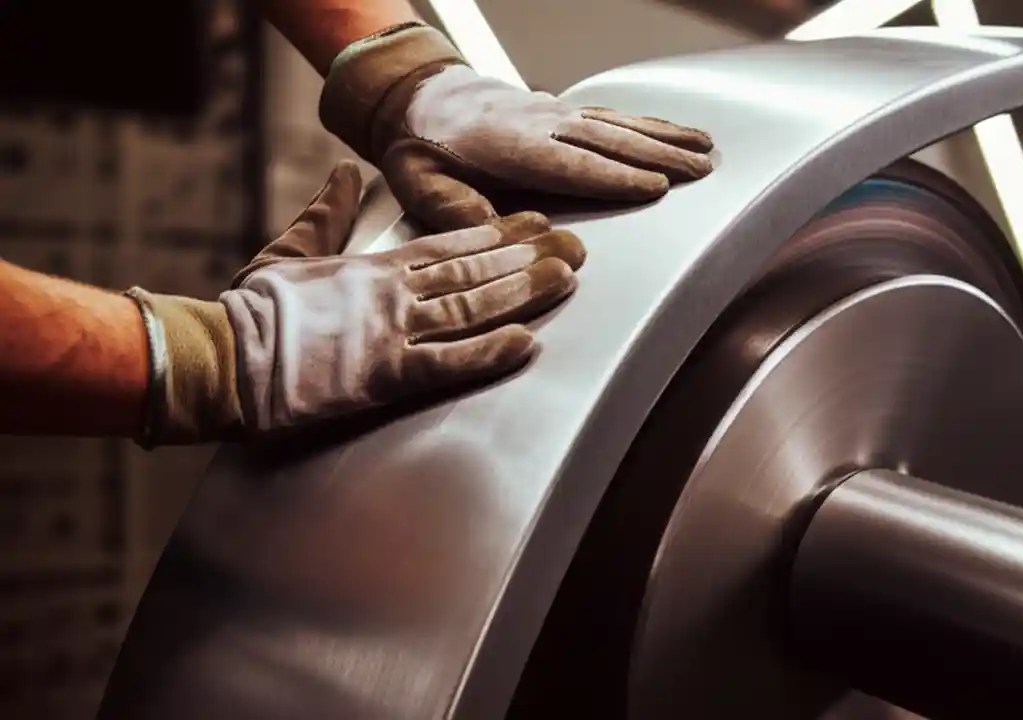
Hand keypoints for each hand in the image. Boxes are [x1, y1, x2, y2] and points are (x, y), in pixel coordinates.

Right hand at [125, 161, 584, 444]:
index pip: (449, 244)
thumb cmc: (250, 310)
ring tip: (565, 279)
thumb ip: (326, 212)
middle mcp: (392, 294)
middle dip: (527, 258)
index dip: (498, 235)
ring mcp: (392, 332)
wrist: (220, 357)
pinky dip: (488, 354)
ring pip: (471, 307)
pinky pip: (448, 363)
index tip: (535, 224)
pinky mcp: (386, 375)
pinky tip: (524, 342)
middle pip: (474, 271)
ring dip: (522, 293)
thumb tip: (346, 174)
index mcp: (373, 266)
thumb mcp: (289, 248)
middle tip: (573, 247)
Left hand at [319, 22, 714, 230]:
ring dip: (665, 138)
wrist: (417, 96)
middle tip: (701, 171)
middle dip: (658, 156)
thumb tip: (498, 232)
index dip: (614, 177)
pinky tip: (675, 134)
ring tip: (705, 151)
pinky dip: (649, 124)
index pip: (571, 164)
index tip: (656, 188)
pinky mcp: (562, 110)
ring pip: (618, 125)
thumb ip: (457, 211)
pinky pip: (613, 117)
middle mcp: (541, 123)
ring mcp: (555, 113)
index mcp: (510, 147)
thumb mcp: (421, 186)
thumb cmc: (420, 149)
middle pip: (608, 141)